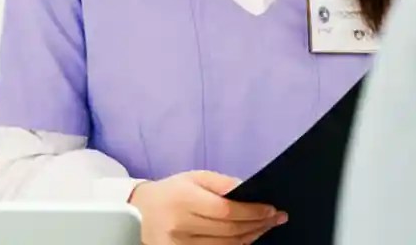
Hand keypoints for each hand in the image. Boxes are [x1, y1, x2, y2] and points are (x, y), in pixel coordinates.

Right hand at [128, 170, 286, 243]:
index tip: (272, 209)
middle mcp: (181, 226)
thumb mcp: (194, 178)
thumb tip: (250, 191)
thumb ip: (222, 184)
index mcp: (184, 200)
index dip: (252, 212)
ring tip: (266, 227)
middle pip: (229, 231)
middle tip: (277, 218)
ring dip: (251, 237)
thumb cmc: (172, 192)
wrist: (138, 212)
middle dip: (258, 224)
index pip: (226, 211)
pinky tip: (247, 238)